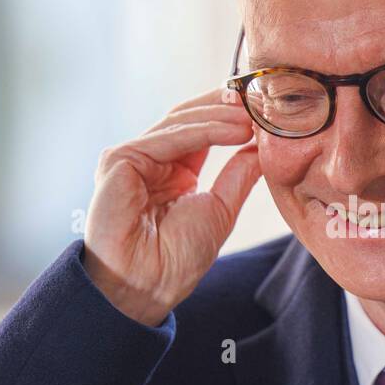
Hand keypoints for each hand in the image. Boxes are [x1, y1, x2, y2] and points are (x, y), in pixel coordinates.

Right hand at [82, 87, 261, 325]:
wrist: (146, 285)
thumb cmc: (177, 259)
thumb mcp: (220, 209)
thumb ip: (238, 175)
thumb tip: (262, 146)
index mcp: (171, 172)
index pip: (201, 131)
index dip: (231, 116)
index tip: (264, 108)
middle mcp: (149, 160)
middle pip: (188, 118)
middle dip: (225, 106)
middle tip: (261, 99)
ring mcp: (132, 158)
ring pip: (179, 123)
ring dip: (221, 115)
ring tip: (254, 114)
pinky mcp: (120, 160)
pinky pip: (169, 138)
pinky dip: (205, 130)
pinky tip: (235, 128)